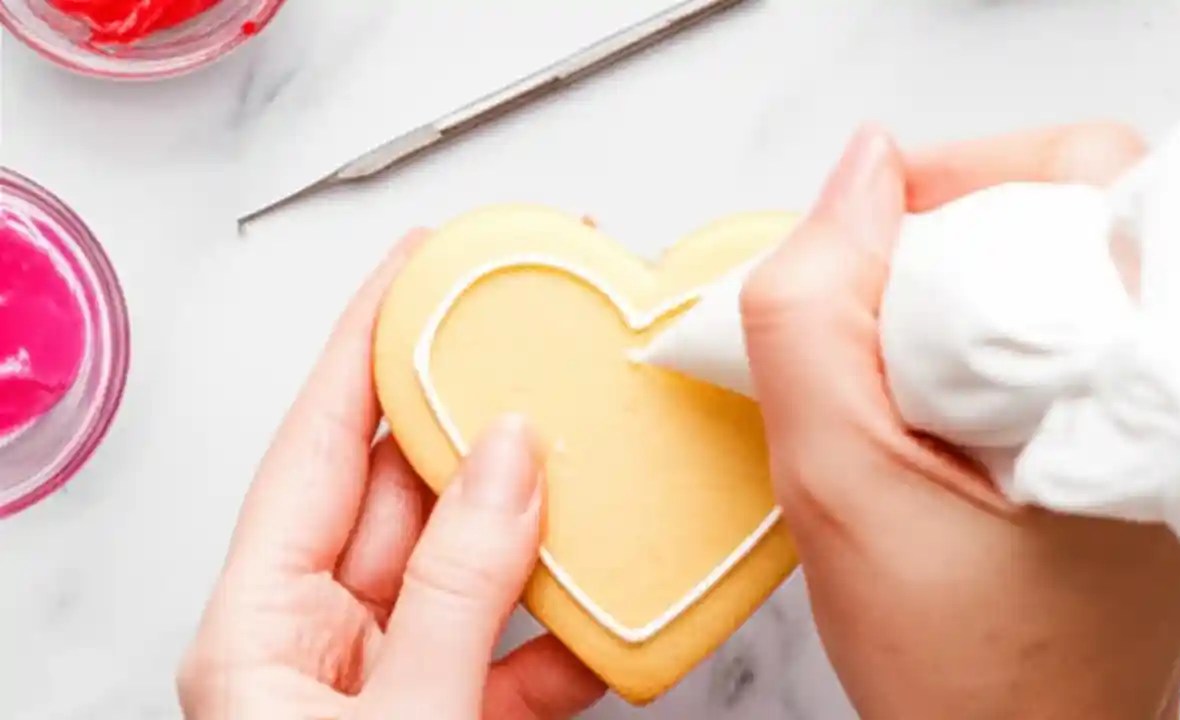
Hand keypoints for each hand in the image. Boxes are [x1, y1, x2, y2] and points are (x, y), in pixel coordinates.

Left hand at [178, 233, 604, 719]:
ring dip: (542, 526)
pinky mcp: (451, 717)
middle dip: (479, 419)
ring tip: (597, 461)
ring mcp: (387, 682)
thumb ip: (454, 595)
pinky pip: (514, 647)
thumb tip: (508, 461)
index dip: (365, 339)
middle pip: (405, 492)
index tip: (417, 261)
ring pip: (469, 564)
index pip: (315, 444)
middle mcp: (316, 643)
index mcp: (258, 631)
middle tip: (540, 345)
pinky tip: (611, 604)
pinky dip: (569, 628)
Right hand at [741, 126, 1179, 718]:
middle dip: (939, 245)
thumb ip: (813, 320)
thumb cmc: (962, 669)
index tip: (854, 257)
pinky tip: (928, 398)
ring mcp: (1176, 405)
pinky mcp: (1146, 428)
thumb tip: (853, 174)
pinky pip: (1060, 320)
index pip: (1074, 175)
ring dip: (953, 293)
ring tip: (891, 376)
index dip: (947, 188)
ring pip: (1055, 261)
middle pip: (1066, 209)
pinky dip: (979, 333)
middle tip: (866, 327)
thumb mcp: (840, 489)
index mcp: (1158, 379)